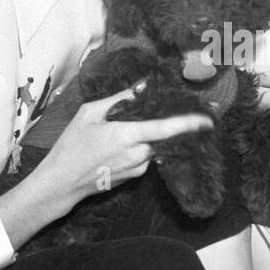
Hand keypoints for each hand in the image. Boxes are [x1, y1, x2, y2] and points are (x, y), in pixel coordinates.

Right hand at [37, 84, 214, 204]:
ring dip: (151, 136)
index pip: (167, 128)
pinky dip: (143, 147)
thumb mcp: (89, 113)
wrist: (61, 183)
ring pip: (156, 147)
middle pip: (165, 136)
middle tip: (164, 111)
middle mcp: (138, 154)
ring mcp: (138, 168)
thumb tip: (142, 86)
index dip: (190, 123)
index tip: (208, 119)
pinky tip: (122, 144)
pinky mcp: (134, 177)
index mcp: (128, 135)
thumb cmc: (71, 145)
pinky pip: (146, 157)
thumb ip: (119, 99)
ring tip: (129, 127)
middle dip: (169, 125)